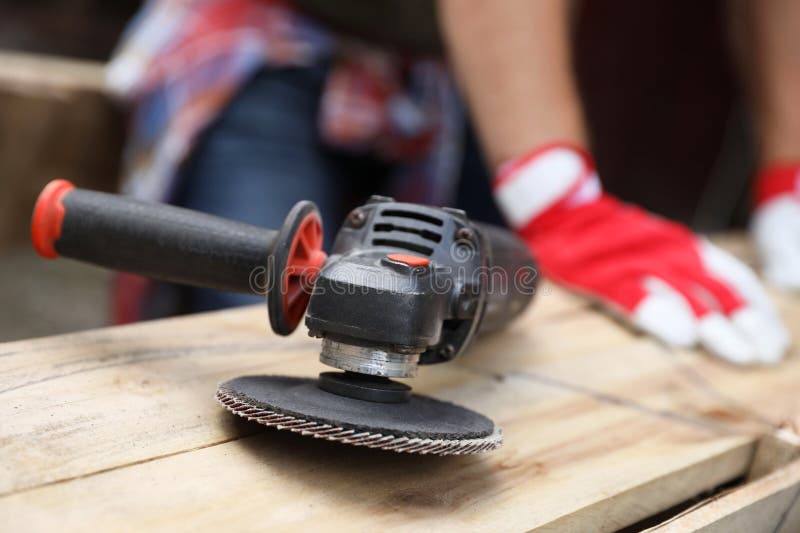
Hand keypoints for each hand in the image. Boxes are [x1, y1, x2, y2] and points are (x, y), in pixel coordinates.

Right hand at [493, 143, 790, 363]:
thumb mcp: (658, 251)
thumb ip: (689, 280)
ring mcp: (635, 263)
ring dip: (714, 325)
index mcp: (685, 249)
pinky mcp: (601, 275)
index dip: (758, 312)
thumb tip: (725, 322)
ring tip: (738, 353)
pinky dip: (657, 314)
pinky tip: (678, 335)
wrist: (561, 212)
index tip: (774, 345)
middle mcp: (668, 252)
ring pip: (683, 295)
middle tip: (763, 356)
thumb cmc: (612, 241)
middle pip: (716, 291)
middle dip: (744, 326)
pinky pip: (631, 296)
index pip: (735, 280)